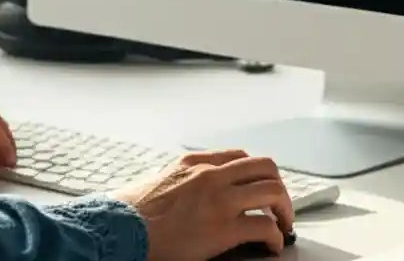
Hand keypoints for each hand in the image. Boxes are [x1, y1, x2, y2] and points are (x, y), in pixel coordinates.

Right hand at [111, 150, 294, 260]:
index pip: (240, 156)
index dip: (257, 174)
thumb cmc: (130, 213)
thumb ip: (183, 181)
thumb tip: (195, 195)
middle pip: (265, 167)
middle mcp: (210, 175)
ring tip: (283, 225)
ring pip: (273, 191)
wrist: (117, 230)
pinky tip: (270, 246)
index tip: (261, 188)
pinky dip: (274, 237)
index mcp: (193, 163)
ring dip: (285, 210)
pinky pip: (264, 227)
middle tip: (280, 207)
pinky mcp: (222, 228)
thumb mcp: (159, 182)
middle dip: (279, 187)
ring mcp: (218, 200)